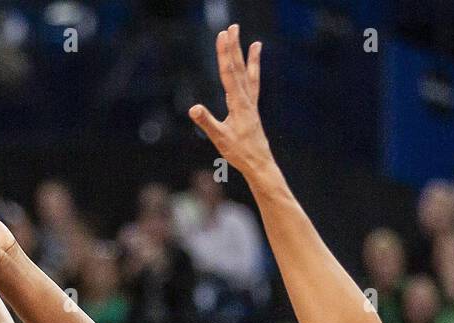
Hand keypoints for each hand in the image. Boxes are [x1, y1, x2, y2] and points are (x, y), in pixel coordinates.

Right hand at [189, 24, 273, 180]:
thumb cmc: (240, 153)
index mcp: (238, 104)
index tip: (222, 36)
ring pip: (249, 75)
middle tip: (232, 27)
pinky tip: (254, 67)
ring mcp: (251, 104)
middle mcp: (247, 100)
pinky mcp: (253, 110)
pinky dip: (254, 73)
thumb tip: (193, 108)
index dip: (225, 54)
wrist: (260, 164)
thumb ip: (207, 122)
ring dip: (249, 57)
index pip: (229, 74)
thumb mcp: (220, 138)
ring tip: (253, 41)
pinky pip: (254, 85)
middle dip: (234, 47)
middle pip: (239, 68)